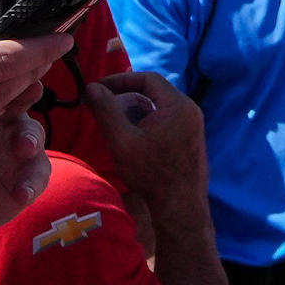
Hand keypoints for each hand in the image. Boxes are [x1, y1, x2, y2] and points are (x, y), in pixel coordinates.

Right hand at [78, 70, 212, 220]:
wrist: (180, 206)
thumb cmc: (152, 174)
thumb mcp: (122, 140)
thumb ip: (106, 110)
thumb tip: (91, 87)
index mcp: (178, 105)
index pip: (148, 78)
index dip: (120, 80)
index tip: (99, 89)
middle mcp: (190, 110)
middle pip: (154, 91)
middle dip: (126, 95)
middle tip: (103, 104)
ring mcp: (193, 125)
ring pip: (159, 106)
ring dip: (134, 109)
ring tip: (112, 121)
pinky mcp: (190, 138)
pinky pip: (166, 119)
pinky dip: (146, 121)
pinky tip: (130, 136)